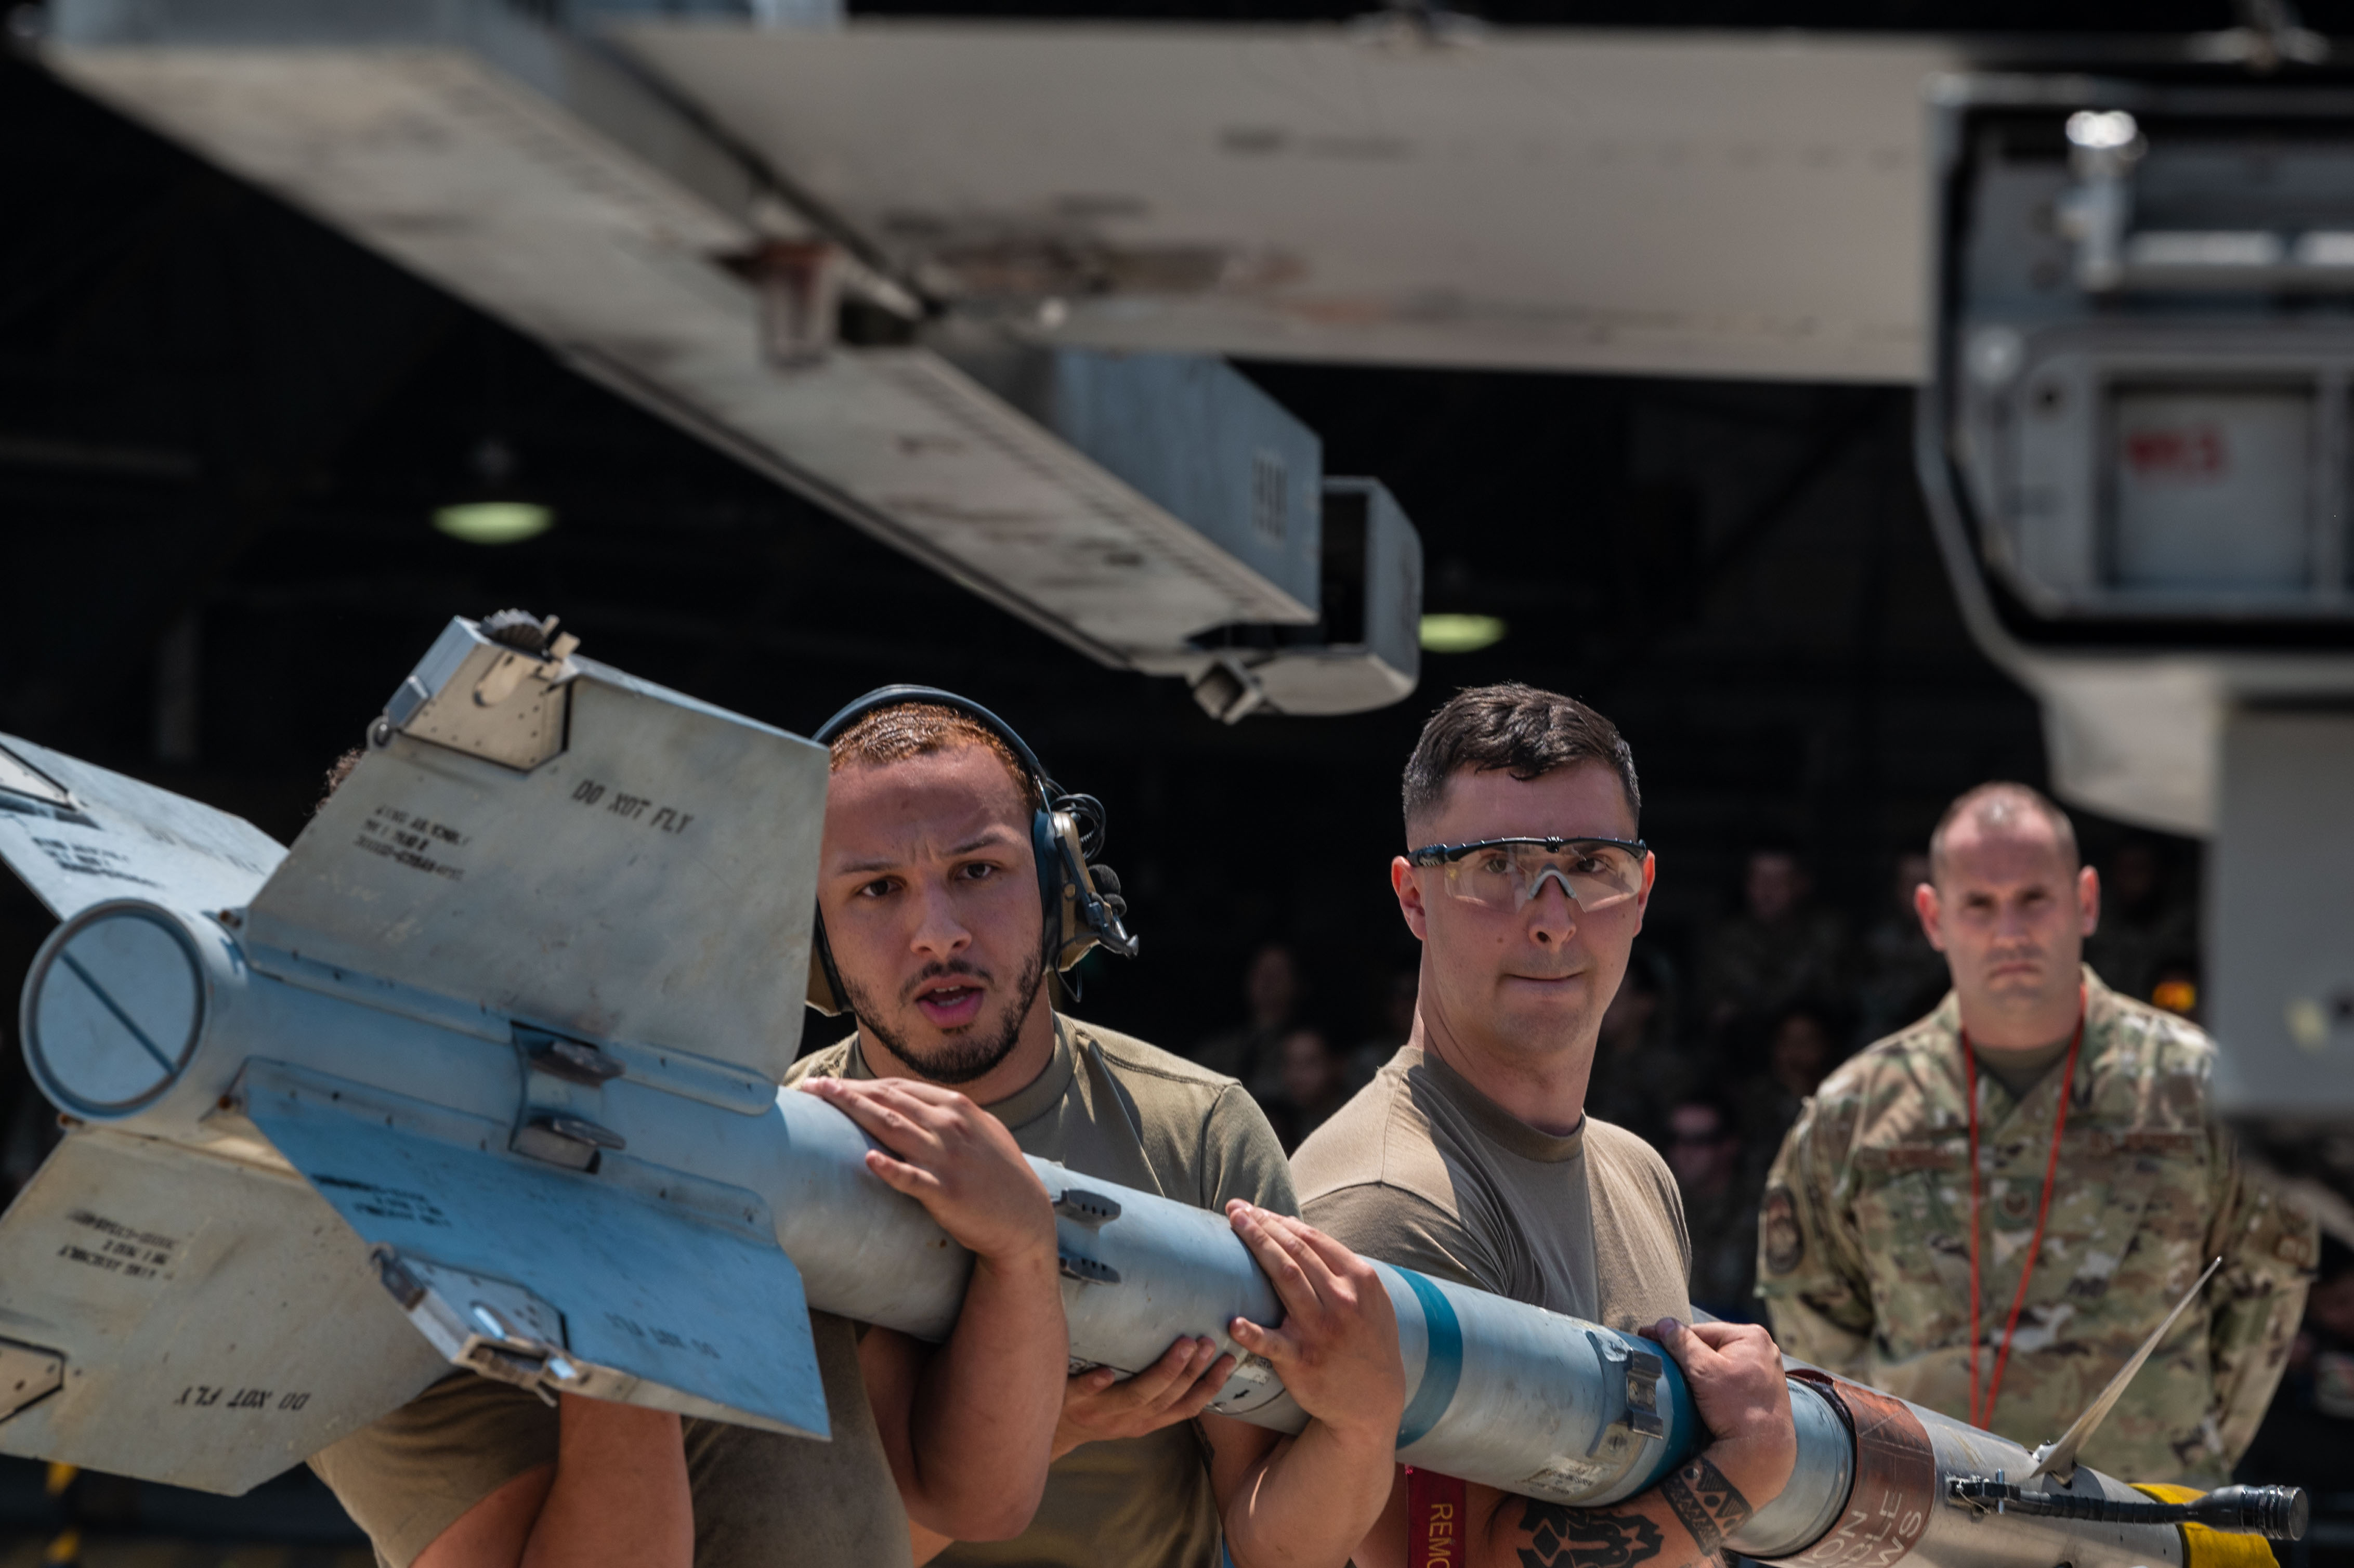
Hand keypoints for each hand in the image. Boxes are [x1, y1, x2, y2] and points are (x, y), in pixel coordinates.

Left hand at [800, 1078, 1054, 1268]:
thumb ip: (947, 1114)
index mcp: (955, 1107)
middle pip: (888, 1101)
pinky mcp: (946, 1192)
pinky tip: (868, 1160)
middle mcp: (949, 1125)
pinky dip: (890, 1168)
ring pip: (893, 1128)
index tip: (827, 1084)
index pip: (897, 1088)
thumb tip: (911, 1104)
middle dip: (845, 1092)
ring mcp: (947, 1158)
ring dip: (855, 1112)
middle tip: (811, 1088)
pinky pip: (912, 1179)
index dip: (859, 1084)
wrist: (1024, 1217)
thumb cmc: (1000, 1174)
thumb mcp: (980, 1130)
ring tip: (824, 1103)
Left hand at [1054, 1336, 1234, 1458]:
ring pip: (1136, 1396)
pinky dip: (1096, 1384)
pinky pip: (1084, 1393)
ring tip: (1183, 1345)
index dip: (1210, 1386)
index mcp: (1145, 1421)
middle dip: (1191, 1372)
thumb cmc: (1095, 1409)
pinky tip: (1108, 1371)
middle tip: (1208, 1342)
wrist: (1047, 1430)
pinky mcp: (1070, 1401)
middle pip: (1166, 1398)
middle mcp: (1127, 1420)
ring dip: (1162, 1373)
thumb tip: (1187, 1344)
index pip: (1186, 1406)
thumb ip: (1154, 1386)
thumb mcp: (1129, 1407)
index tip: (1231, 1359)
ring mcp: (1099, 1412)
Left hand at [1225, 1203, 1404, 1446]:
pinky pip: (1274, 1344)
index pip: (1314, 1240)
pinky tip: (1234, 1322)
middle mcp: (1343, 1300)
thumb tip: (1301, 1235)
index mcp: (1360, 1280)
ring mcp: (1322, 1330)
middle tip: (1235, 1210)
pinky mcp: (1303, 1361)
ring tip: (1234, 1228)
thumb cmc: (1366, 1342)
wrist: (1373, 1400)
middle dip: (1263, 1225)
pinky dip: (1253, 1333)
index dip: (1280, 1220)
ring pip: (1286, 1278)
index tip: (1255, 1210)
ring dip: (1258, 1247)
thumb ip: (1343, 1269)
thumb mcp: (1372, 1300)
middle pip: (1296, 1252)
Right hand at [1642, 1318, 1795, 1504]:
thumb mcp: (1703, 1371)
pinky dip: (1718, 1382)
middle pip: (1713, 1346)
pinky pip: (1734, 1378)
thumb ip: (1682, 1343)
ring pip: (1723, 1363)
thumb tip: (1664, 1324)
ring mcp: (1768, 1371)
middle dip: (1690, 1354)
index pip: (1701, 1331)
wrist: (1761, 1450)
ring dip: (1704, 1369)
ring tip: (1683, 1380)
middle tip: (1664, 1361)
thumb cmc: (1736, 1408)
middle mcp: (1765, 1349)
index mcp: (1753, 1336)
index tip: (1649, 1338)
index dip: (1674, 1338)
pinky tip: (1706, 1393)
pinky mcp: (1766, 1392)